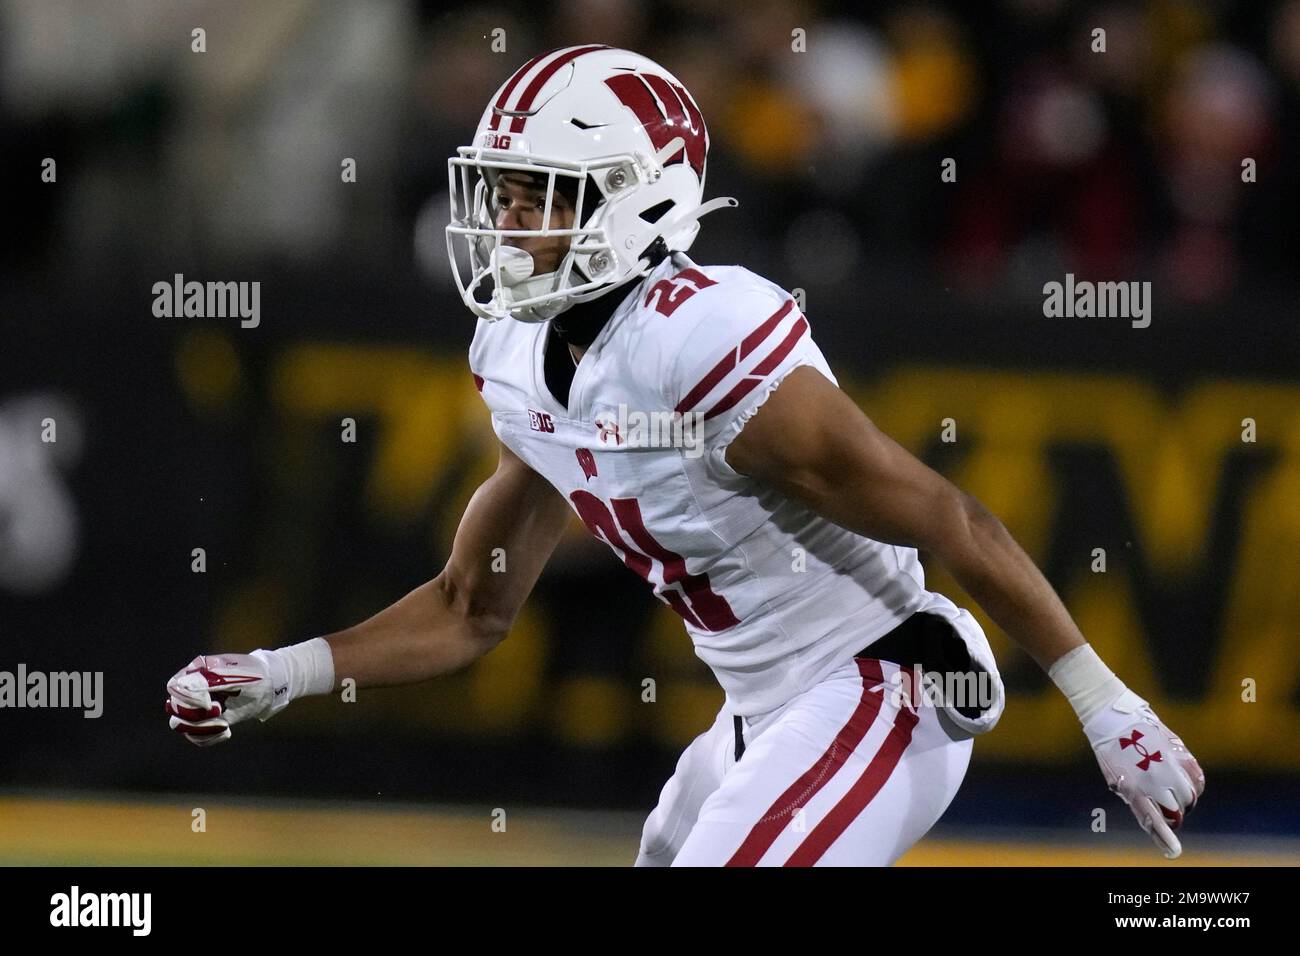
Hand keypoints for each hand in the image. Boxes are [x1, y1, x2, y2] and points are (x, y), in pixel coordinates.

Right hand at [165, 651, 285, 746]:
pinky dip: (209, 738)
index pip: (175, 688)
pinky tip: (226, 731)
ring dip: (202, 729)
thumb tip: (184, 688)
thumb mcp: (235, 676)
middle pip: (174, 709)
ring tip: (225, 725)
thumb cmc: (255, 676)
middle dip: (196, 715)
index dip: (188, 699)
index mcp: (196, 671)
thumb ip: (209, 681)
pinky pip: (195, 737)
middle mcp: (192, 689)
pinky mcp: (205, 721)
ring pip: (181, 725)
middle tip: (220, 711)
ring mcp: (197, 706)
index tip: (211, 703)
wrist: (270, 686)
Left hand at [1083, 689, 1205, 858]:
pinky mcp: (1180, 751)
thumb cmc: (1110, 747)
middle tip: (1168, 812)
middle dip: (1174, 815)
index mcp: (1133, 786)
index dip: (1163, 836)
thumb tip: (1153, 810)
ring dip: (1184, 801)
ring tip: (1175, 796)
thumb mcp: (1116, 775)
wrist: (1112, 713)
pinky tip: (1187, 785)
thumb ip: (1134, 794)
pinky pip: (1197, 778)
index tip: (1174, 851)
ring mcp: (1169, 763)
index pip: (1152, 818)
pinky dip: (1195, 786)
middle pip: (1176, 810)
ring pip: (1189, 796)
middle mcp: (1154, 777)